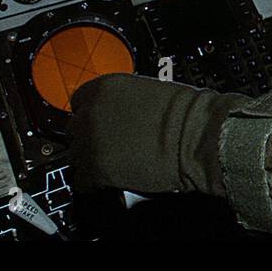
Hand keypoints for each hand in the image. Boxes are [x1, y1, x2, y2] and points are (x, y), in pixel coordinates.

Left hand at [68, 73, 250, 196]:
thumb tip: (119, 114)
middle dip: (90, 138)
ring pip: (76, 156)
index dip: (91, 115)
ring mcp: (90, 141)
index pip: (79, 102)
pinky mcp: (96, 169)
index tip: (101, 124)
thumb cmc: (185, 113)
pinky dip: (95, 183)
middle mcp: (91, 111)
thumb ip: (123, 102)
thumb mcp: (148, 93)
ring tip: (112, 165)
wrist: (196, 136)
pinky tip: (111, 180)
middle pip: (75, 130)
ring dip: (91, 161)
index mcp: (104, 87)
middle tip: (110, 146)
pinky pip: (83, 181)